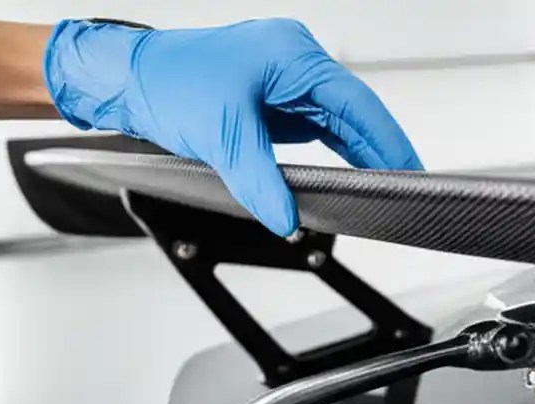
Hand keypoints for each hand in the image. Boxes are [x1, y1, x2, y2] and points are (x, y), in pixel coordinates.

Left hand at [44, 17, 422, 236]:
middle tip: (406, 186)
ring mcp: (285, 81)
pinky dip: (331, 154)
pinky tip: (345, 175)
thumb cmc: (166, 82)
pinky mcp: (273, 101)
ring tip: (382, 186)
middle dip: (379, 150)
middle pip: (354, 113)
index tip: (410, 169)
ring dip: (357, 154)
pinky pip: (315, 130)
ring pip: (337, 123)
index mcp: (293, 55)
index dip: (388, 140)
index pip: (357, 104)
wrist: (124, 79)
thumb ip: (261, 183)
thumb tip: (286, 218)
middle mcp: (295, 63)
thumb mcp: (220, 137)